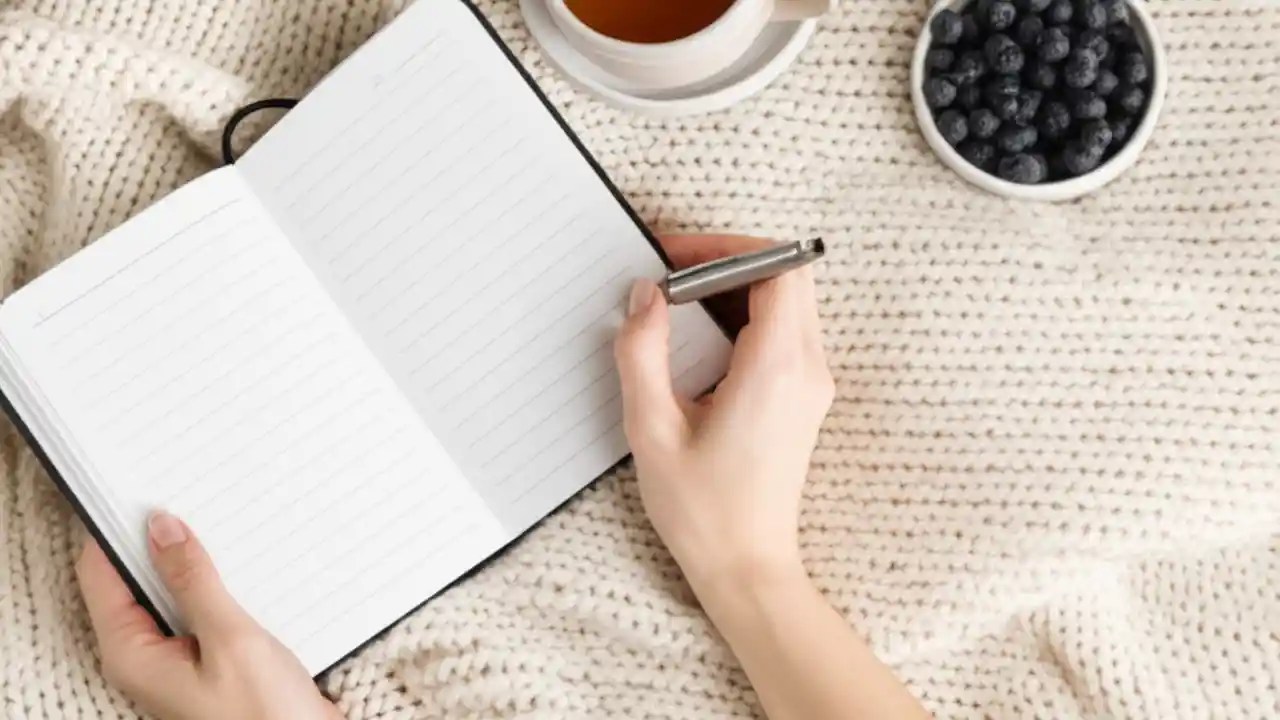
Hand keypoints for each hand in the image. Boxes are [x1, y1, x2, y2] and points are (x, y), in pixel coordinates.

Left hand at [75, 511, 340, 719]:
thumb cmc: (265, 716)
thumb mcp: (231, 638)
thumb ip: (194, 580)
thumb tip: (163, 528)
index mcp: (132, 654)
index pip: (100, 573)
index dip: (116, 529)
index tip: (142, 491)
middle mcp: (146, 657)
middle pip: (134, 580)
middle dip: (161, 542)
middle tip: (192, 501)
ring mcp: (176, 659)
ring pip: (171, 592)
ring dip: (196, 564)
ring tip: (225, 530)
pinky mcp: (207, 660)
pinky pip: (200, 609)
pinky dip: (218, 586)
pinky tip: (245, 569)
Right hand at [614, 234, 833, 590]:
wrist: (748, 566)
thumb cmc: (703, 511)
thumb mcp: (651, 430)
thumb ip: (643, 353)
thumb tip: (645, 295)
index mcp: (775, 370)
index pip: (778, 268)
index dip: (727, 247)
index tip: (677, 258)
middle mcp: (807, 368)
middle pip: (788, 274)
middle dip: (729, 261)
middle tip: (673, 274)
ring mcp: (813, 382)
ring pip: (789, 298)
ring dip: (737, 288)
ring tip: (679, 306)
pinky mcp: (805, 395)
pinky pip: (786, 329)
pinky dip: (747, 315)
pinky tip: (700, 340)